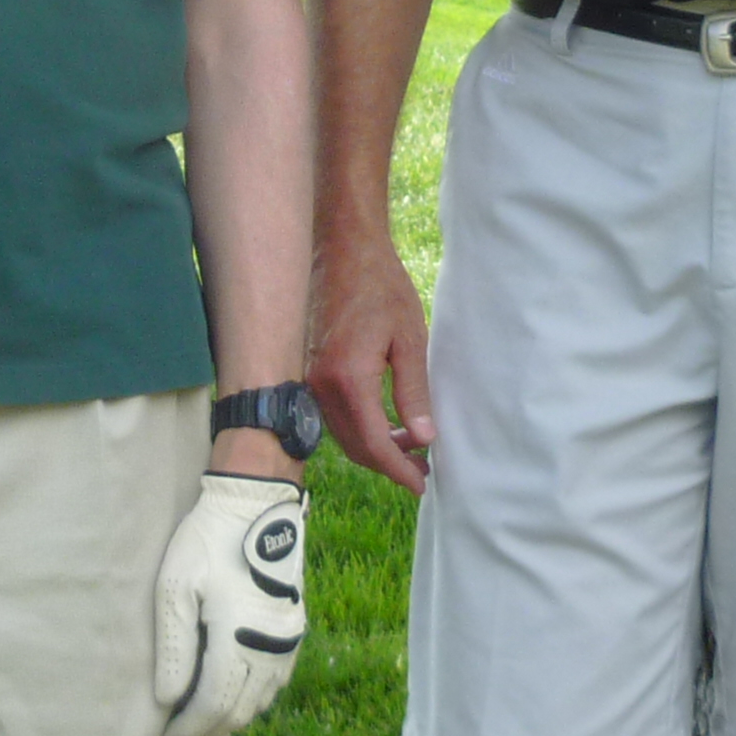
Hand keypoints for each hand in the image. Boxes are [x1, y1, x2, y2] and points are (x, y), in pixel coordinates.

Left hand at [150, 472, 311, 735]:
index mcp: (238, 636)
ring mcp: (287, 639)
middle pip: (238, 711)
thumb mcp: (175, 587)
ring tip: (198, 706)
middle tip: (177, 725)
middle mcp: (270, 646)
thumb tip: (168, 699)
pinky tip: (228, 683)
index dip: (189, 727)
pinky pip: (276, 681)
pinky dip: (251, 694)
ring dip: (230, 712)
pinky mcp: (295, 629)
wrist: (255, 503)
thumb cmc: (206, 541)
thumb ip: (174, 647)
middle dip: (206, 725)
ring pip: (260, 700)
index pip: (214, 705)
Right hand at [310, 226, 436, 492]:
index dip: (399, 469)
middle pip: (355, 446)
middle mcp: (321, 385)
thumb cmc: (382, 287)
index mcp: (348, 378)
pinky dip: (360, 427)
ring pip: (343, 433)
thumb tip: (424, 439)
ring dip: (375, 446)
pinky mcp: (310, 370)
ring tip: (411, 446)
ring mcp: (311, 378)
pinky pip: (334, 415)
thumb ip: (414, 392)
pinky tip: (387, 422)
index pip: (373, 443)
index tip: (421, 483)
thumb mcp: (410, 339)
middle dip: (389, 464)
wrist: (345, 251)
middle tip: (422, 469)